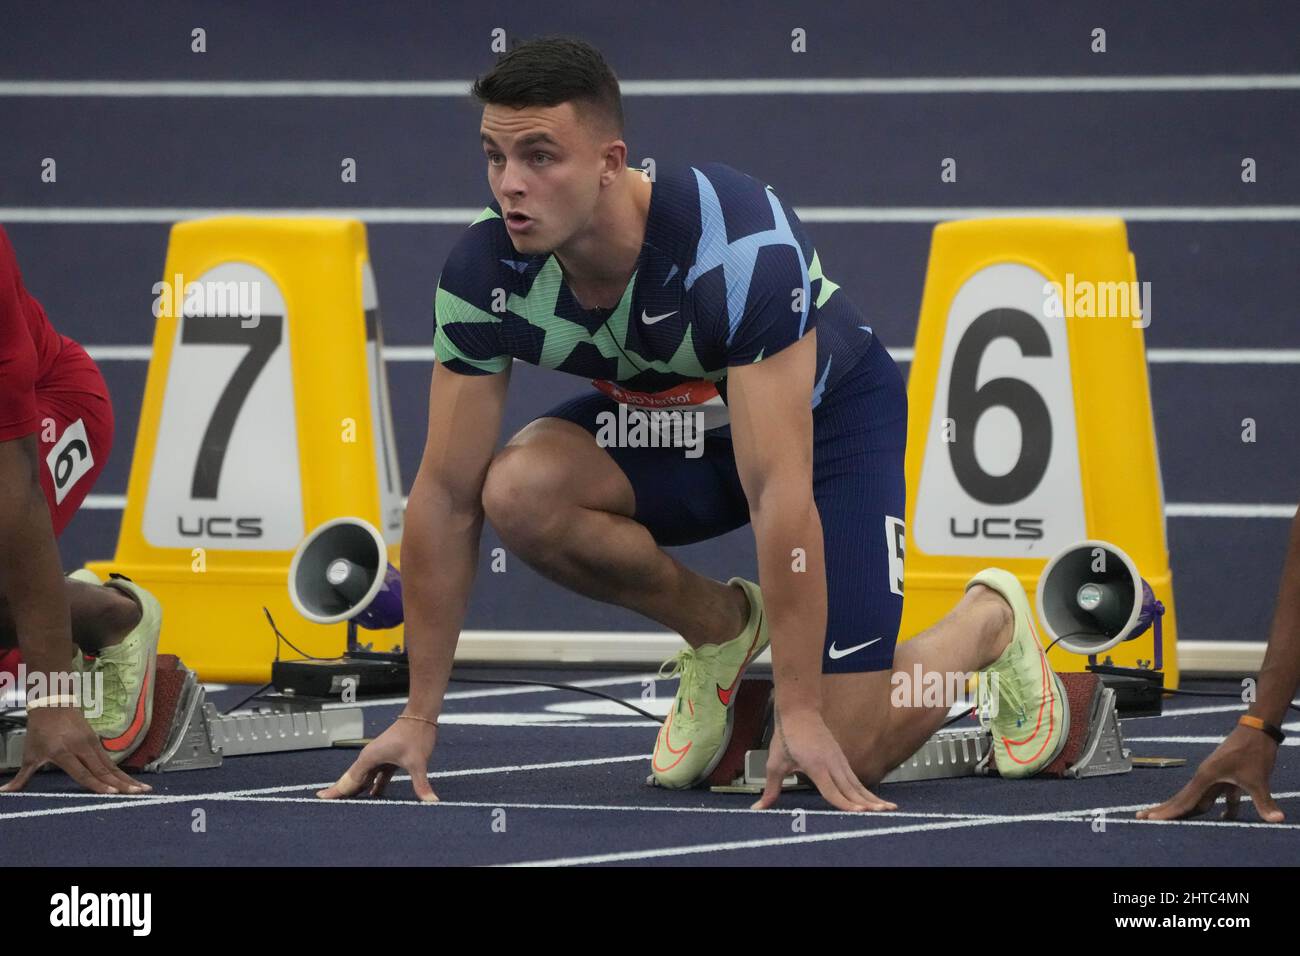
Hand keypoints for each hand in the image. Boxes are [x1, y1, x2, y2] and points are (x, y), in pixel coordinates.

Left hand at [0, 707, 150, 794]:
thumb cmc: (40, 730)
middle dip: (121, 784)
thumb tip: (4, 793)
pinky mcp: (97, 742)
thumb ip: (22, 777)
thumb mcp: (30, 755)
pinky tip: (131, 781)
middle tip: (138, 793)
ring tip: (143, 789)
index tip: (111, 793)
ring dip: (127, 779)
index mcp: (63, 752)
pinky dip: (121, 772)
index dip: (97, 784)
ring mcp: (91, 744)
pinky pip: (110, 761)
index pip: (82, 773)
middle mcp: (81, 748)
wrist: (53, 703)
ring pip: (111, 766)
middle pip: (103, 770)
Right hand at [317, 715, 438, 801]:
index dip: (335, 791)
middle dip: (340, 792)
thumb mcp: (417, 762)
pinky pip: (375, 777)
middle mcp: (370, 758)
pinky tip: (372, 797)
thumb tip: (432, 801)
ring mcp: (378, 758)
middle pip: (351, 780)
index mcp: (369, 759)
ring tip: (346, 805)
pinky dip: (372, 787)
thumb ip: (421, 783)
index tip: (319, 799)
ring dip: (356, 791)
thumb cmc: (415, 735)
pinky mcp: (388, 759)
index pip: (348, 780)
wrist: (421, 716)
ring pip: (363, 778)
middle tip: (324, 804)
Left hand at [751, 706, 896, 812]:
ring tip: (889, 810)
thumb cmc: (786, 737)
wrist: (800, 711)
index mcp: (816, 766)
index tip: (860, 812)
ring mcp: (839, 761)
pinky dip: (866, 791)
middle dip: (868, 803)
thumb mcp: (775, 763)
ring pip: (857, 784)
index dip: (845, 804)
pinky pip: (855, 779)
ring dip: (873, 797)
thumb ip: (771, 788)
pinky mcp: (841, 759)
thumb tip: (758, 808)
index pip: (832, 791)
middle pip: (852, 788)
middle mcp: (832, 764)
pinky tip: (875, 801)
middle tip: (884, 814)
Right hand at [1136, 725, 1283, 822]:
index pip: (1184, 800)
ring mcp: (1213, 778)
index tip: (1151, 818)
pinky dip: (1217, 809)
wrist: (1257, 730)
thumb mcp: (1257, 778)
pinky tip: (1225, 820)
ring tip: (1167, 819)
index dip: (1168, 812)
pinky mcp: (1224, 778)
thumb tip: (1276, 819)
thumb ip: (1264, 801)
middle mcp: (1205, 778)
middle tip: (1142, 817)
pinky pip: (1215, 797)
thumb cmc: (1253, 750)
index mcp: (1206, 778)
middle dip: (1163, 809)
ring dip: (1185, 810)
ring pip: (1195, 798)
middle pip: (1181, 799)